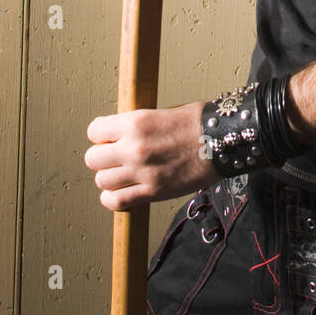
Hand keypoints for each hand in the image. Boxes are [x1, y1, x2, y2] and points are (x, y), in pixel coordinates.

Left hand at [84, 102, 211, 208]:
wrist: (222, 141)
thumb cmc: (196, 123)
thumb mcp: (160, 113)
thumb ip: (135, 127)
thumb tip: (117, 137)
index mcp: (135, 122)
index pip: (94, 131)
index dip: (100, 135)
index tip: (107, 138)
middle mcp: (134, 147)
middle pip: (93, 159)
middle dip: (102, 158)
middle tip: (114, 157)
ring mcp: (142, 172)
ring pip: (102, 182)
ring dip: (109, 178)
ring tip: (121, 175)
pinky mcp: (153, 192)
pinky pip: (117, 201)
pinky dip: (114, 199)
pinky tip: (122, 192)